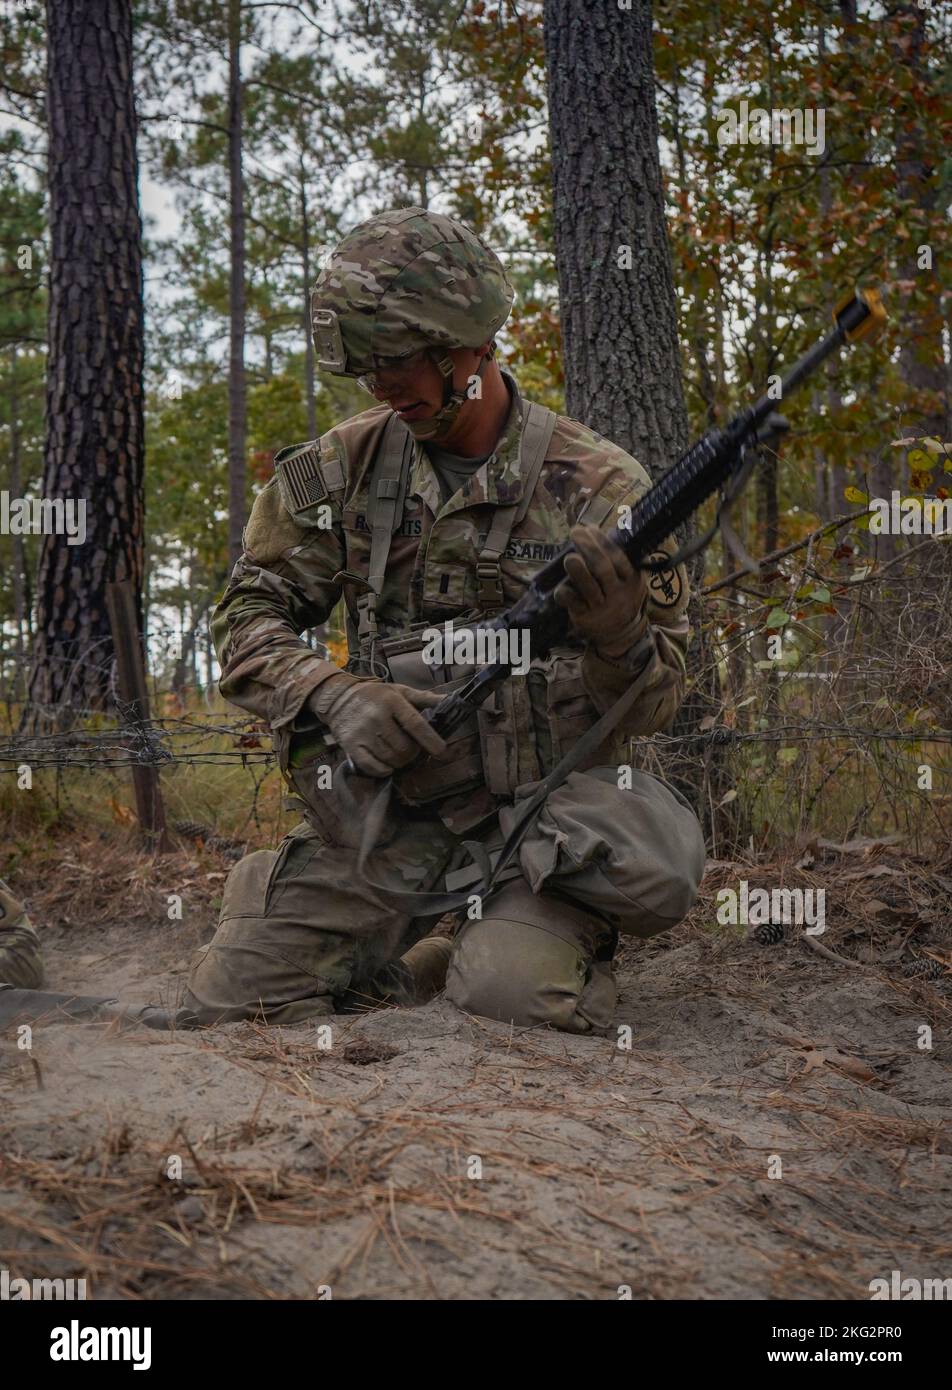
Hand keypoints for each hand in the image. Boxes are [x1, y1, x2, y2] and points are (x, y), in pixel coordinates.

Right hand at [309, 675, 447, 776]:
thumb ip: (425, 698)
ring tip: (399, 753)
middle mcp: (376, 717)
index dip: (431, 741)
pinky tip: (387, 763)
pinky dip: (384, 770)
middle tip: (412, 748)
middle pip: (404, 748)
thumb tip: (450, 700)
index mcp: (391, 701)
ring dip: (400, 761)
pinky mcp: (351, 746)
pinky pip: (373, 767)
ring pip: (391, 759)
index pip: (415, 725)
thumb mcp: (400, 691)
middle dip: (413, 753)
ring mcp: (362, 733)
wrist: (338, 698)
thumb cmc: (376, 695)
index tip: (443, 752)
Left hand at [554, 524, 647, 658]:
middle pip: (603, 569)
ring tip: (569, 558)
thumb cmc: (619, 596)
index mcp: (632, 580)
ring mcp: (601, 607)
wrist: (621, 634)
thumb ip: (617, 559)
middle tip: (575, 533)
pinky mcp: (585, 617)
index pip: (618, 557)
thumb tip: (593, 529)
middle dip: (588, 548)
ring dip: (578, 571)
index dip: (603, 541)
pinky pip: (573, 602)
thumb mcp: (628, 579)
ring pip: (589, 587)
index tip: (590, 528)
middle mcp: (618, 594)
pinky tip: (560, 585)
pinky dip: (565, 592)